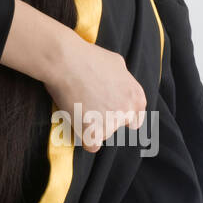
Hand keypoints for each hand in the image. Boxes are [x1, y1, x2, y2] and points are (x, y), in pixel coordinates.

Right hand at [46, 33, 145, 153]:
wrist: (66, 61)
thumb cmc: (88, 57)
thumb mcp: (117, 63)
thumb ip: (124, 79)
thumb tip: (121, 84)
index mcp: (136, 97)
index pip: (136, 118)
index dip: (121, 115)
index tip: (110, 112)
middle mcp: (127, 112)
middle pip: (118, 126)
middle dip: (107, 120)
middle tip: (90, 107)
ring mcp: (111, 123)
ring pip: (103, 134)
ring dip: (93, 126)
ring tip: (77, 107)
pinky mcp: (93, 132)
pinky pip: (92, 145)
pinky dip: (84, 138)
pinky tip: (76, 126)